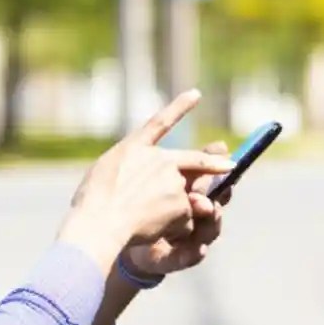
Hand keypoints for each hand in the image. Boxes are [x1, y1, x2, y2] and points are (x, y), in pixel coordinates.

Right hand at [58, 91, 233, 269]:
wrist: (100, 221)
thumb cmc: (93, 200)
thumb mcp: (106, 169)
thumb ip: (129, 165)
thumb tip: (141, 172)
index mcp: (136, 148)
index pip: (162, 122)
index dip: (180, 107)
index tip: (196, 94)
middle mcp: (161, 160)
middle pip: (195, 160)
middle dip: (215, 162)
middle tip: (230, 163)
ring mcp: (174, 181)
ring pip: (184, 197)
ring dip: (174, 211)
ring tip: (147, 222)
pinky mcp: (182, 204)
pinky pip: (184, 219)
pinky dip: (173, 228)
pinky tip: (152, 230)